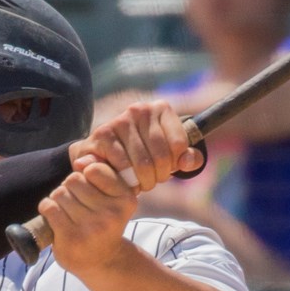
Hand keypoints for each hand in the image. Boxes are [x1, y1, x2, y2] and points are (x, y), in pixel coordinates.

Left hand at [38, 155, 139, 277]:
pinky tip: (55, 218)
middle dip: (70, 188)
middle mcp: (112, 214)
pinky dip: (47, 208)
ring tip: (68, 212)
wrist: (102, 260)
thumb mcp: (111, 196)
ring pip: (60, 192)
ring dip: (58, 200)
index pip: (94, 169)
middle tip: (76, 203)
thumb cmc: (103, 222)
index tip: (90, 189)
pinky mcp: (72, 238)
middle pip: (74, 179)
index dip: (86, 175)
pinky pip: (50, 207)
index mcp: (126, 199)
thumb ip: (100, 172)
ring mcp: (92, 228)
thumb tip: (80, 160)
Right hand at [68, 101, 203, 192]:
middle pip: (162, 156)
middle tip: (150, 181)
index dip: (175, 164)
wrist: (101, 155)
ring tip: (137, 182)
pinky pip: (123, 166)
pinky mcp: (103, 134)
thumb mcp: (169, 156)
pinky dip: (125, 179)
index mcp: (160, 109)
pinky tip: (123, 179)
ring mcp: (120, 120)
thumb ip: (187, 159)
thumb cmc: (140, 155)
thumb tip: (188, 161)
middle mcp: (140, 109)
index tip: (166, 169)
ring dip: (142, 181)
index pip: (180, 144)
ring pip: (143, 164)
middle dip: (158, 177)